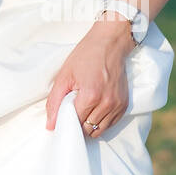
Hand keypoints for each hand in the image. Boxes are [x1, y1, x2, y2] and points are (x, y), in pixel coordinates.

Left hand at [45, 14, 134, 139]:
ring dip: (88, 125)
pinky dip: (100, 122)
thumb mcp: (64, 75)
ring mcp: (117, 105)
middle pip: (87, 130)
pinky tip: (93, 109)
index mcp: (91, 95)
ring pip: (99, 130)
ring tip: (82, 110)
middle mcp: (107, 103)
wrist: (109, 44)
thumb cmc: (85, 56)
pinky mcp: (124, 105)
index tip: (60, 118)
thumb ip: (54, 101)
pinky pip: (110, 124)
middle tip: (71, 113)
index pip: (75, 123)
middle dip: (76, 125)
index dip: (65, 122)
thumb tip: (50, 125)